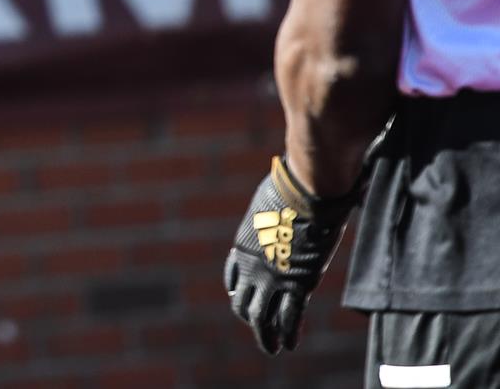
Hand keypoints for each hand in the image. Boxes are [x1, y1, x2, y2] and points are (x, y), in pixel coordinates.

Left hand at [223, 155, 356, 354]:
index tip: (240, 298)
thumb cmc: (291, 188)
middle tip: (260, 330)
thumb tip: (278, 200)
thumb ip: (270, 212)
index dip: (237, 291)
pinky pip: (289, 318)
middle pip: (243, 302)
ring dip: (265, 336)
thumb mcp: (268, 202)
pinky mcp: (296, 285)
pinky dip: (287, 334)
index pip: (232, 276)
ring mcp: (272, 278)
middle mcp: (251, 267)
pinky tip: (288, 344)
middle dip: (249, 318)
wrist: (305, 191)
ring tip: (271, 348)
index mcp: (243, 246)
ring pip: (262, 317)